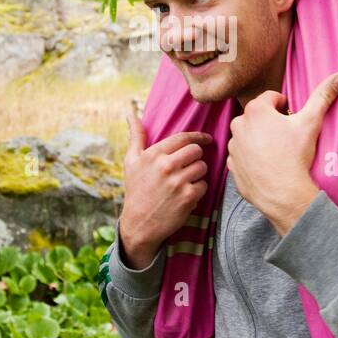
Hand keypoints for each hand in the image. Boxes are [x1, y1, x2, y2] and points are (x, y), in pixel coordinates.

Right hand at [118, 104, 213, 268]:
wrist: (139, 224)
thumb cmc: (135, 190)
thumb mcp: (131, 162)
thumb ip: (135, 137)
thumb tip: (130, 114)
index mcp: (154, 154)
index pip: (183, 138)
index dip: (198, 137)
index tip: (206, 139)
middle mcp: (166, 166)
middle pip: (196, 151)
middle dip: (195, 158)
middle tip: (189, 167)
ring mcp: (178, 182)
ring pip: (202, 167)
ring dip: (197, 174)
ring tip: (184, 183)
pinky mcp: (188, 197)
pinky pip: (204, 185)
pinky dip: (198, 190)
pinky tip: (186, 196)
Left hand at [227, 74, 337, 236]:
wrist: (283, 193)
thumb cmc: (295, 155)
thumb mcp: (311, 122)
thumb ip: (323, 96)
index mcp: (255, 111)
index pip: (270, 97)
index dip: (284, 106)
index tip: (291, 118)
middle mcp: (238, 126)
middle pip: (257, 116)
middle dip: (269, 122)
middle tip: (286, 136)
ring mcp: (233, 147)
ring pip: (247, 136)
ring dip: (258, 139)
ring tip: (277, 152)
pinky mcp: (233, 166)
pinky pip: (242, 156)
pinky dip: (251, 158)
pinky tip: (267, 165)